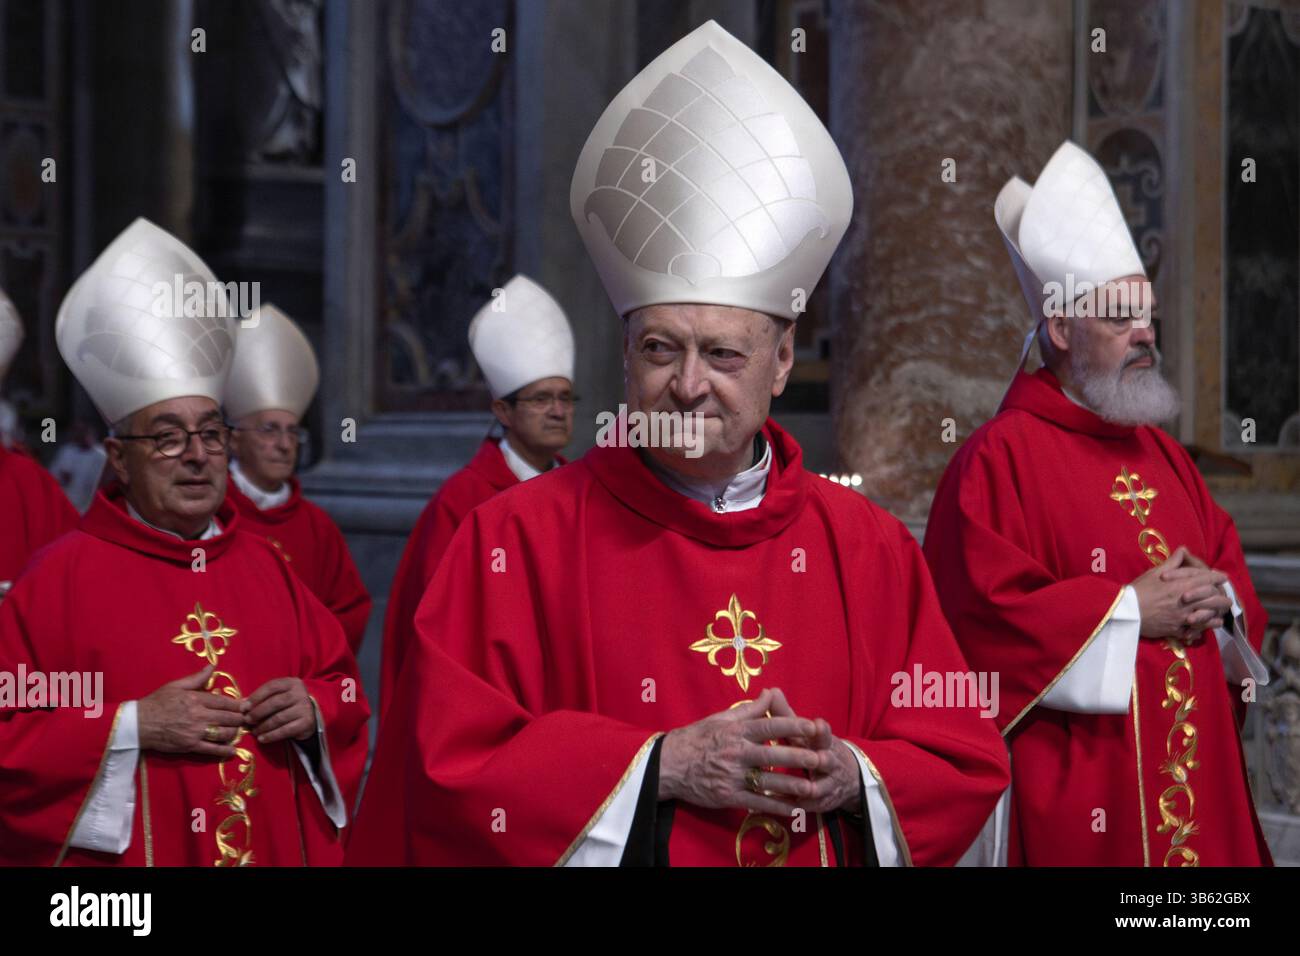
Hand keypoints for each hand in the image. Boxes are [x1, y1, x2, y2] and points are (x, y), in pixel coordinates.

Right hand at [137, 665, 242, 757]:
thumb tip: (212, 666)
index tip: (247, 706)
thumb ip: (196, 678)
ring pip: (224, 733)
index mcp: (196, 699)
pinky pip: (212, 749)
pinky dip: (225, 750)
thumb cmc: (156, 703)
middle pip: (229, 718)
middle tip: (246, 719)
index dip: (239, 705)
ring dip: (235, 732)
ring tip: (238, 730)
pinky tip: (233, 750)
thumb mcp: (175, 686)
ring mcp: (196, 732)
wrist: (138, 724)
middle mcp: (199, 716)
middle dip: (240, 718)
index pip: (225, 702)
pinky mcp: (191, 746)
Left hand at [242, 677, 315, 744]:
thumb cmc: (289, 703)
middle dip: (258, 712)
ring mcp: (304, 708)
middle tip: (247, 720)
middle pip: (275, 703)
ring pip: (279, 718)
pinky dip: (271, 735)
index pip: (271, 687)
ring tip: (254, 731)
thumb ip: (263, 698)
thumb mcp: (279, 695)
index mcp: (292, 683)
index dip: (256, 697)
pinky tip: (262, 739)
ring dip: (263, 726)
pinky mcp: (306, 723)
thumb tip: (243, 706)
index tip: (243, 708)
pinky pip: (285, 730)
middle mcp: (300, 694)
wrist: (312, 713)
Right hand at [658, 687, 820, 817]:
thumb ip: (750, 709)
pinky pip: (756, 802)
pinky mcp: (728, 796)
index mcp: (735, 731)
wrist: (668, 765)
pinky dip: (775, 806)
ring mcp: (732, 776)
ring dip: (790, 785)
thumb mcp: (720, 718)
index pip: (768, 726)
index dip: (791, 725)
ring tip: (812, 786)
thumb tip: (771, 692)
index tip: (811, 726)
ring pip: (766, 781)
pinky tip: (793, 809)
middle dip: (797, 757)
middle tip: (820, 758)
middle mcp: (736, 753)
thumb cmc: (696, 738)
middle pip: (771, 755)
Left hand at [766, 688, 861, 812]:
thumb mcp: (805, 732)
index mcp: (824, 742)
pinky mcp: (822, 803)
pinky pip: (808, 806)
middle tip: (813, 760)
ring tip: (790, 788)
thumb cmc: (815, 748)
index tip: (818, 724)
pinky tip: (775, 804)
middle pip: (826, 761)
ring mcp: (828, 785)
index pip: (826, 734)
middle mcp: (829, 763)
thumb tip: (770, 690)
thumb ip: (786, 715)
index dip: (823, 731)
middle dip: (819, 761)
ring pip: (818, 788)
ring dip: (806, 788)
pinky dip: (793, 805)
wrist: (847, 778)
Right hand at [1132, 547, 1227, 640]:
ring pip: (1208, 615)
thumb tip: (1183, 549)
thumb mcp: (1154, 573)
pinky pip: (1196, 630)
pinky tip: (1210, 624)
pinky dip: (1206, 627)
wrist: (1125, 611)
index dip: (1217, 577)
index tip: (1223, 577)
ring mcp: (1182, 617)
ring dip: (1218, 613)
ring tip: (1222, 611)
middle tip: (1226, 596)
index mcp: (1181, 586)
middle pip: (1213, 599)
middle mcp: (1186, 602)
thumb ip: (1173, 563)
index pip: (1207, 579)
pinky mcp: (1176, 629)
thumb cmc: (1138, 590)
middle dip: (1222, 597)